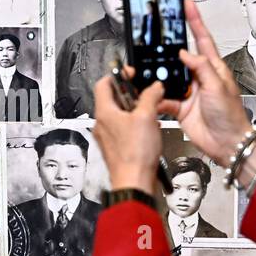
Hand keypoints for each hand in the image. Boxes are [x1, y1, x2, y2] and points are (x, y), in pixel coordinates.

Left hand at [92, 69, 165, 191]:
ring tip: (149, 114)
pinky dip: (136, 126)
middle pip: (113, 99)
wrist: (134, 182)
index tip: (131, 74)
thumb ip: (150, 97)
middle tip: (145, 95)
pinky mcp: (116, 148)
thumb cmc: (134, 155)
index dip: (118, 75)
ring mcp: (108, 137)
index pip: (103, 84)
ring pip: (120, 115)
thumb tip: (154, 87)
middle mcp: (102, 124)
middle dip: (131, 95)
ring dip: (136, 111)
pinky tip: (149, 131)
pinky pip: (124, 130)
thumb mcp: (147, 117)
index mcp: (104, 113)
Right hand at [157, 0, 254, 165]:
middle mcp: (200, 77)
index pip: (202, 38)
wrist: (228, 143)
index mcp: (213, 68)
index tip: (187, 4)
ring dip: (161, 76)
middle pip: (180, 56)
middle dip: (168, 48)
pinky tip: (156, 98)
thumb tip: (185, 53)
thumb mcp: (218, 86)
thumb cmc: (232, 116)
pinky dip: (158, 99)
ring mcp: (189, 92)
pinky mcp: (180, 107)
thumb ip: (201, 67)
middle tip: (157, 35)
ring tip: (154, 71)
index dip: (195, 21)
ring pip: (169, 77)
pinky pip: (164, 99)